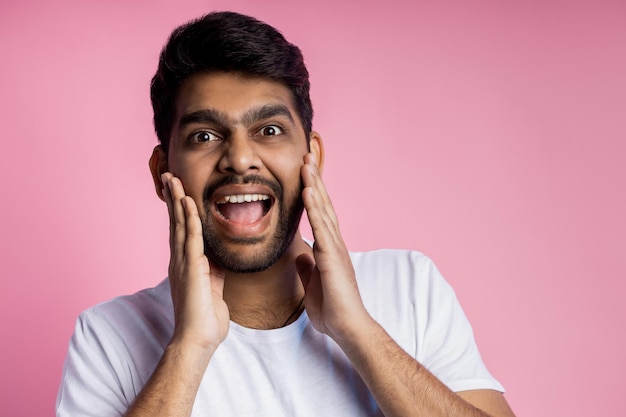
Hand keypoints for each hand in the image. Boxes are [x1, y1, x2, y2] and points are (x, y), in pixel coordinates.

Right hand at [161, 173, 229, 351]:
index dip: (178, 208)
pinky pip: (191, 238)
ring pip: (178, 224)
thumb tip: (219, 258)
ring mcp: (183, 263)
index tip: (177, 189)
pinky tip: (188, 202)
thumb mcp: (212, 286)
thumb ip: (213, 269)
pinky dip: (189, 218)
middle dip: (171, 198)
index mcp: (184, 263)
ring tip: (173, 179)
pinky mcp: (191, 268)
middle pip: (174, 222)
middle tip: (167, 176)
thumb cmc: (205, 317)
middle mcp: (179, 259)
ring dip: (176, 200)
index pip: (180, 229)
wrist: (198, 339)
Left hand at [296, 153, 372, 342]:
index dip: (312, 191)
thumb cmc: (334, 309)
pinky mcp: (333, 257)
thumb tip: (302, 256)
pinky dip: (314, 208)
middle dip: (314, 179)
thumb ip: (308, 268)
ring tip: (306, 163)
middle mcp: (334, 242)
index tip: (305, 172)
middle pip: (323, 203)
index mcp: (328, 248)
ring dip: (314, 185)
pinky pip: (322, 228)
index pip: (319, 213)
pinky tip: (307, 191)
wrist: (347, 327)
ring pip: (324, 209)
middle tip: (306, 154)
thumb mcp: (313, 284)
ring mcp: (335, 248)